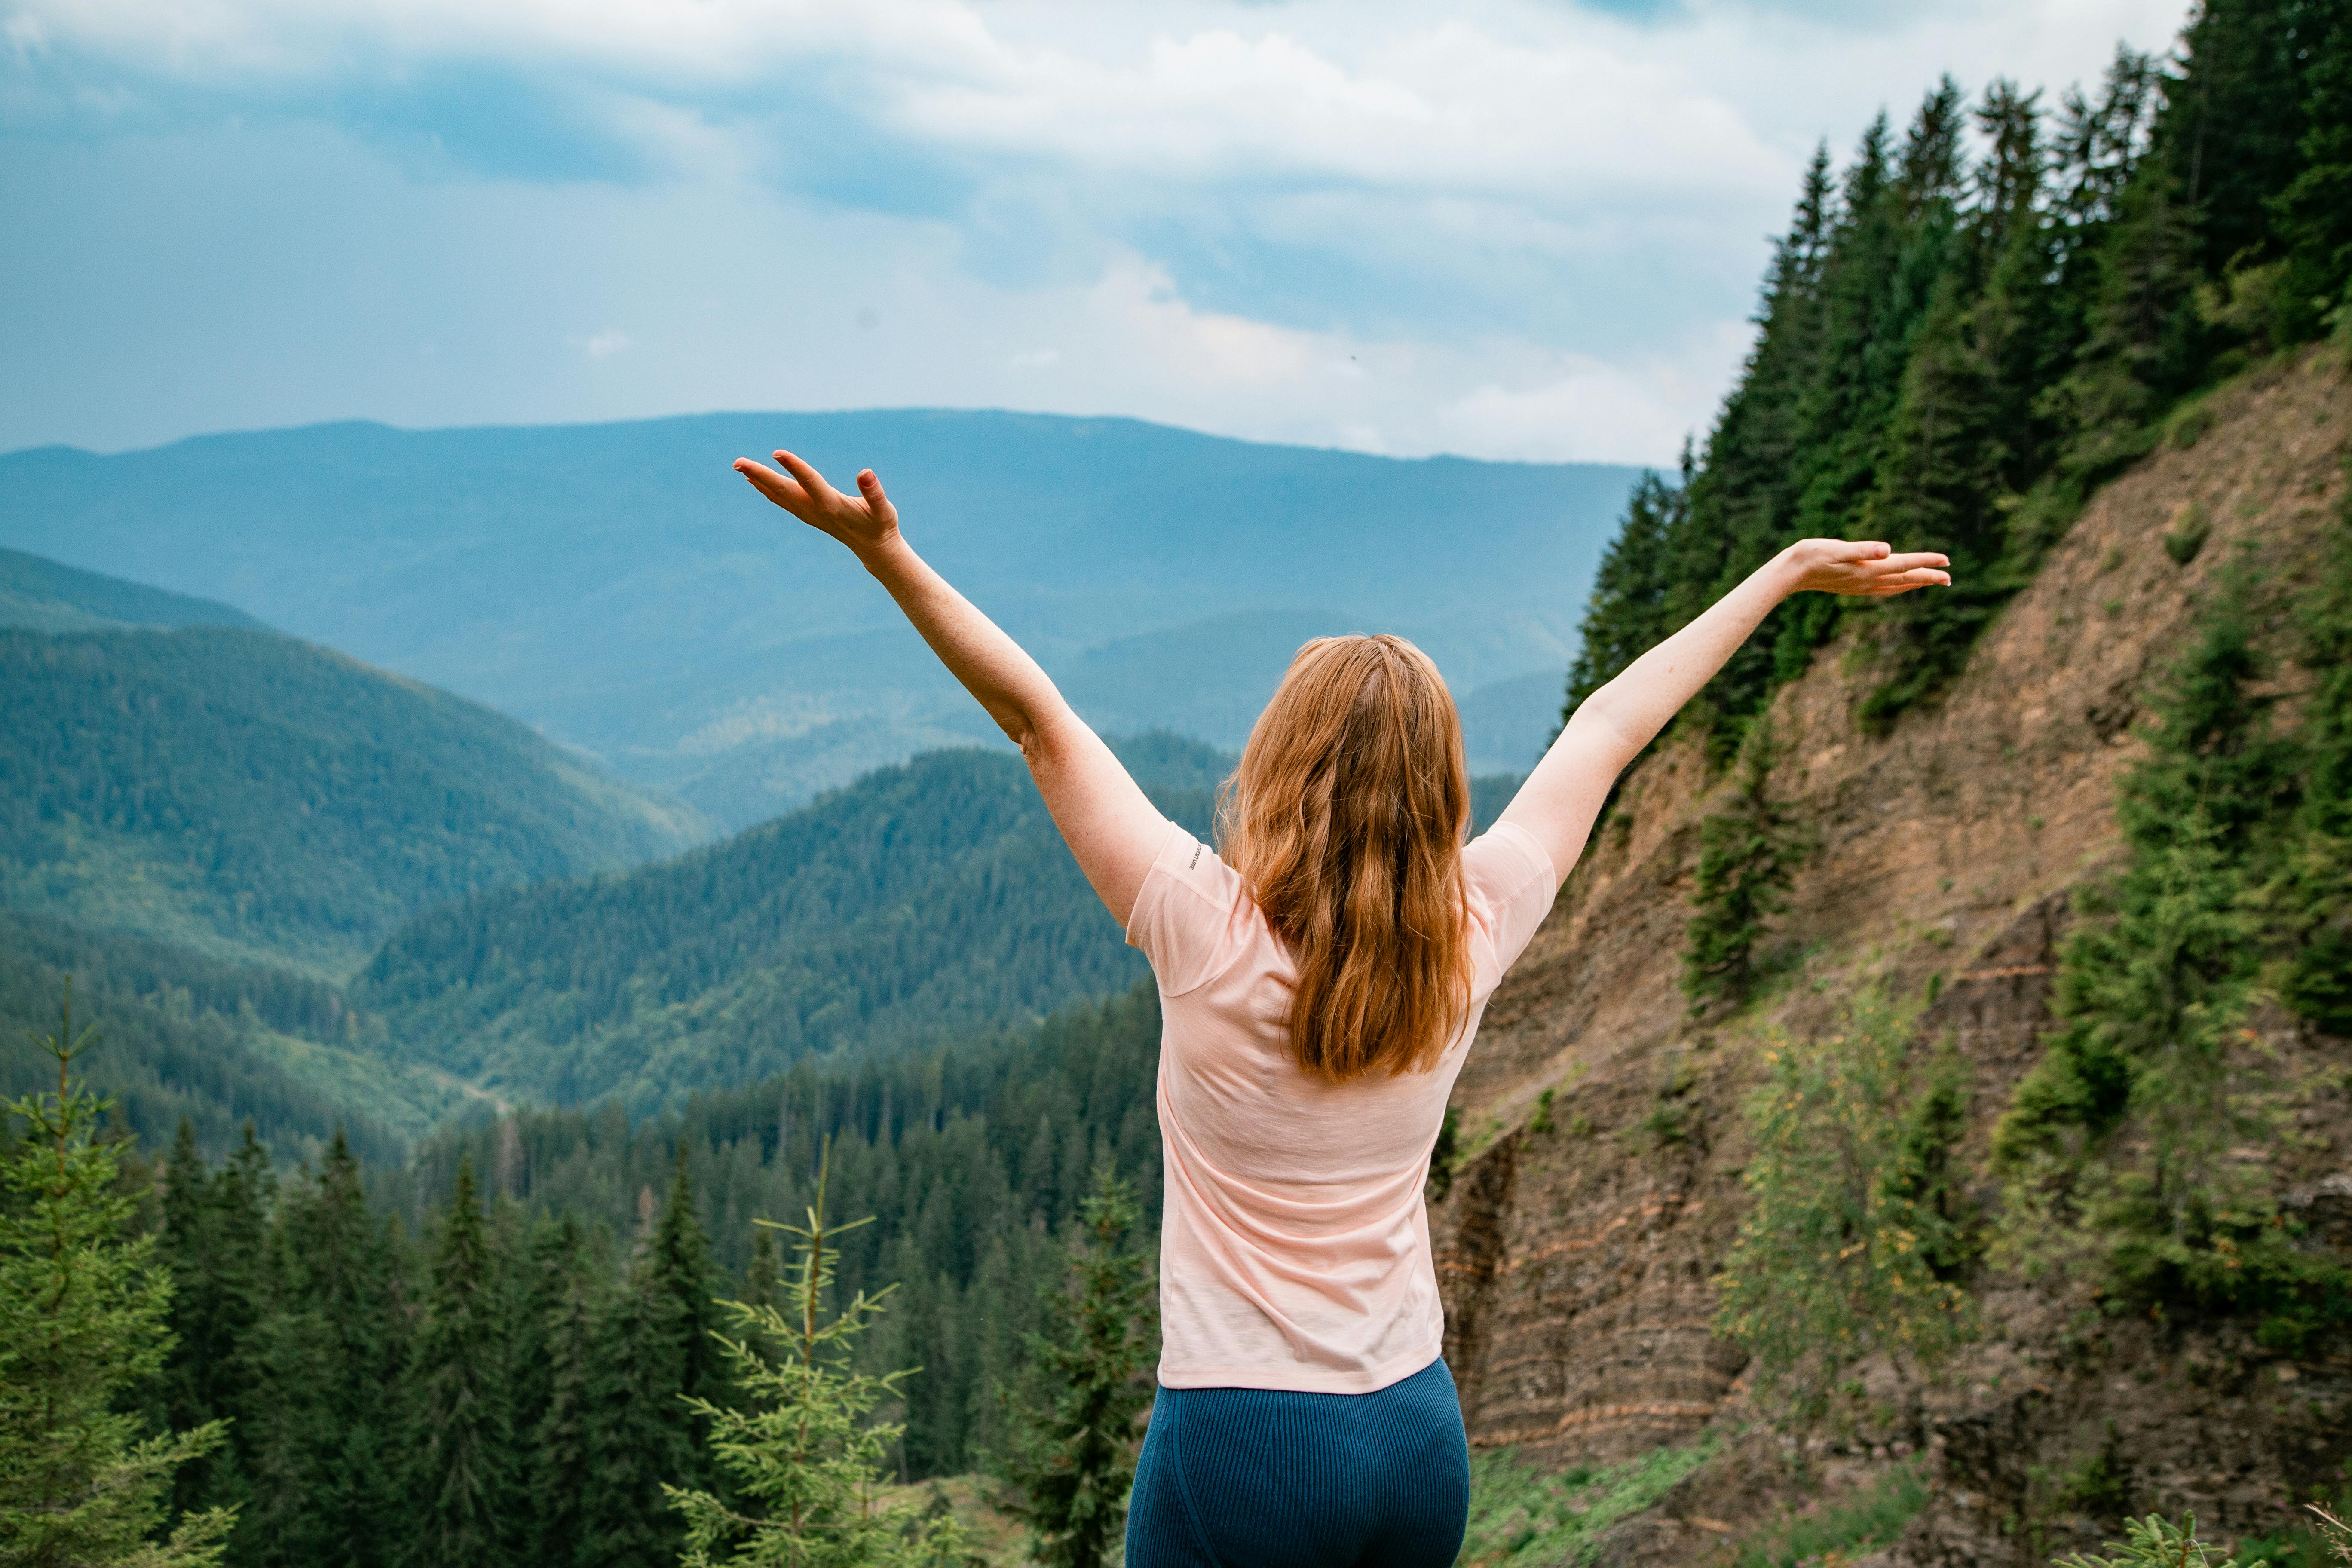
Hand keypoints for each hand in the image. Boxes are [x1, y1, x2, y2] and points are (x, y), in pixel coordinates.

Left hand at [732, 449, 900, 556]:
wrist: (874, 548)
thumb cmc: (881, 526)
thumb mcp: (884, 510)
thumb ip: (874, 493)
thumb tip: (866, 472)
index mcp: (832, 506)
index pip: (810, 482)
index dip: (795, 467)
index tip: (777, 453)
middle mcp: (815, 510)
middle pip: (784, 490)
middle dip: (761, 475)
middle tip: (738, 462)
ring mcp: (809, 514)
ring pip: (779, 496)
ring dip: (759, 481)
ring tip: (740, 467)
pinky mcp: (808, 515)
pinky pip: (783, 501)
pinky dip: (767, 490)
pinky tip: (756, 483)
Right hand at [1778, 539, 1951, 596]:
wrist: (1791, 573)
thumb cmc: (1811, 555)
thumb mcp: (1837, 548)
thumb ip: (1863, 549)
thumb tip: (1887, 550)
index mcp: (1867, 569)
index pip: (1904, 564)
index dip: (1926, 562)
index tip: (1947, 561)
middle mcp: (1867, 580)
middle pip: (1905, 579)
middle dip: (1929, 578)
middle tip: (1949, 578)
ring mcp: (1860, 586)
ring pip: (1896, 586)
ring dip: (1915, 584)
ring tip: (1931, 583)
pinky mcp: (1853, 586)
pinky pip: (1884, 589)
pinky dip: (1898, 587)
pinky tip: (1898, 586)